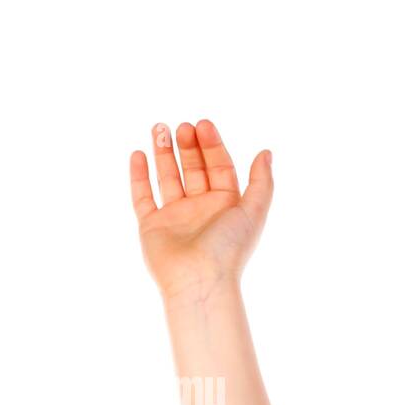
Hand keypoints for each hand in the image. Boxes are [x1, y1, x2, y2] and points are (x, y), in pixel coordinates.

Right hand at [130, 120, 272, 303]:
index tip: (203, 124)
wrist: (199, 280)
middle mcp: (202, 210)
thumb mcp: (254, 211)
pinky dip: (139, 176)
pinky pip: (143, 196)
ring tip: (160, 127)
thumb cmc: (229, 248)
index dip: (212, 146)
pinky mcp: (152, 226)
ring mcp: (176, 217)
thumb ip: (261, 182)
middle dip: (189, 147)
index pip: (220, 168)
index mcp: (227, 207)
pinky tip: (138, 154)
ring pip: (168, 178)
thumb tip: (266, 152)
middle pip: (194, 170)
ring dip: (164, 153)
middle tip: (183, 127)